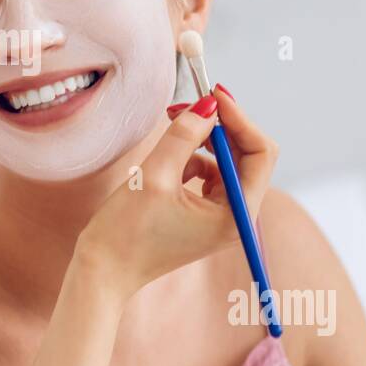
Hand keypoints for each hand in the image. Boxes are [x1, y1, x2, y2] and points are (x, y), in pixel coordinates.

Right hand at [75, 87, 278, 302]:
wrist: (104, 270)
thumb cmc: (127, 232)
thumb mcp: (155, 176)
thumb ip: (184, 136)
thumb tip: (208, 105)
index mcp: (236, 215)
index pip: (260, 153)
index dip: (239, 119)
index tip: (213, 95)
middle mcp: (237, 218)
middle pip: (247, 155)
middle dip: (221, 127)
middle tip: (188, 106)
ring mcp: (222, 217)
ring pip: (226, 162)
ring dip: (203, 143)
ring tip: (171, 133)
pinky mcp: (205, 215)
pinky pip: (209, 175)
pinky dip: (191, 161)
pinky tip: (166, 165)